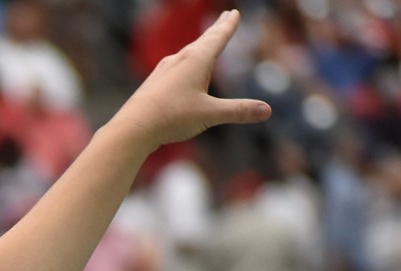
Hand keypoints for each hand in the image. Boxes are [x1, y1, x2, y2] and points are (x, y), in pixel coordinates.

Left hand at [111, 11, 270, 149]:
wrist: (133, 127)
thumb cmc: (172, 117)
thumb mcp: (210, 115)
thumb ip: (238, 111)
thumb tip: (267, 111)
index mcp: (197, 60)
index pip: (218, 38)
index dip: (228, 26)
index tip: (234, 13)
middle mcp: (180, 59)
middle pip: (203, 40)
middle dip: (217, 29)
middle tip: (226, 17)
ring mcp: (164, 70)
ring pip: (188, 52)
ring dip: (200, 44)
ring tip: (207, 41)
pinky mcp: (154, 82)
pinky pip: (175, 65)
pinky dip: (186, 60)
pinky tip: (180, 68)